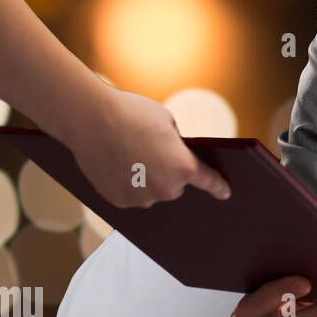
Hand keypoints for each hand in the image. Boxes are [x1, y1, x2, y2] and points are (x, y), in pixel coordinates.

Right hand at [66, 85, 230, 207]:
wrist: (90, 118)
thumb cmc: (132, 114)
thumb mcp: (168, 123)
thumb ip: (177, 145)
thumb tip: (175, 157)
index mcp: (184, 168)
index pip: (208, 181)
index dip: (218, 186)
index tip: (225, 193)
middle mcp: (166, 190)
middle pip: (175, 187)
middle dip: (169, 174)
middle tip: (153, 154)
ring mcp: (140, 199)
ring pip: (151, 193)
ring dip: (147, 181)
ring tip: (132, 158)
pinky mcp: (117, 202)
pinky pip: (130, 195)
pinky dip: (127, 185)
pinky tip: (118, 167)